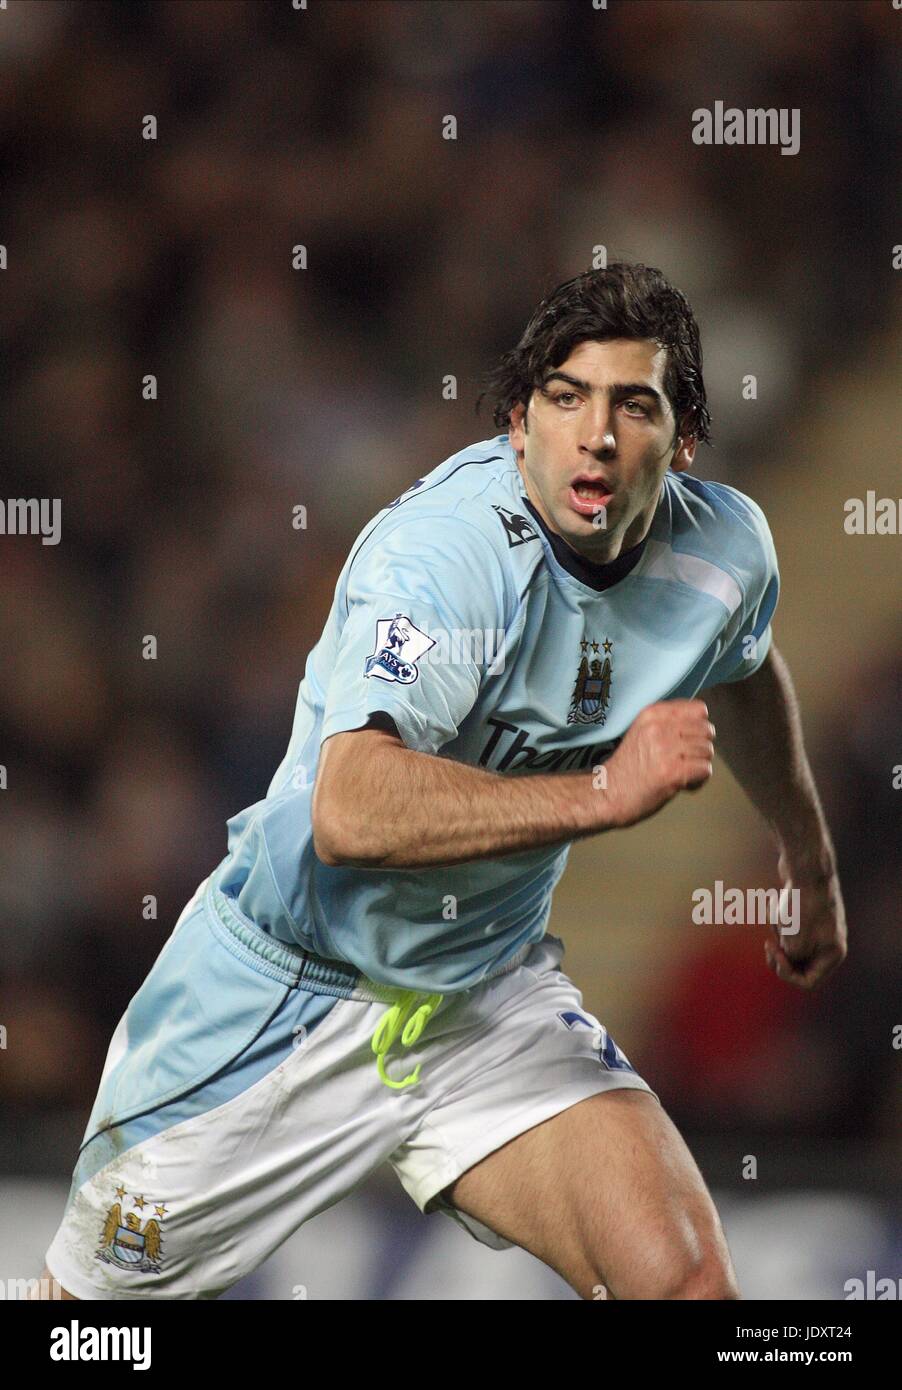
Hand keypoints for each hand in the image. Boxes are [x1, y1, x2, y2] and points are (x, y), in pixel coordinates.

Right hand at [603, 699, 714, 828]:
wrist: (605, 795)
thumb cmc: (626, 769)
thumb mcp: (642, 732)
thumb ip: (668, 724)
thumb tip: (701, 726)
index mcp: (653, 714)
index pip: (699, 709)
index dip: (698, 727)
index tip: (687, 741)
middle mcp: (660, 727)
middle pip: (707, 731)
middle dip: (701, 748)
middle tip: (685, 761)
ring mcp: (666, 749)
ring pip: (708, 751)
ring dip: (699, 766)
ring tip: (681, 774)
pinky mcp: (673, 771)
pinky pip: (705, 770)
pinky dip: (698, 782)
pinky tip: (682, 785)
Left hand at [764, 852, 846, 989]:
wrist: (805, 865)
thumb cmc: (800, 905)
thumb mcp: (794, 943)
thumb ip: (790, 959)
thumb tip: (788, 954)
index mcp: (833, 954)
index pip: (808, 982)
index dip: (786, 973)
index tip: (775, 952)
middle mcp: (831, 942)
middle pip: (799, 964)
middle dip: (781, 952)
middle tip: (769, 943)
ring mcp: (821, 925)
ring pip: (790, 941)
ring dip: (778, 930)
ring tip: (776, 911)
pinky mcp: (807, 909)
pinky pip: (788, 923)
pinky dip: (778, 915)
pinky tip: (774, 899)